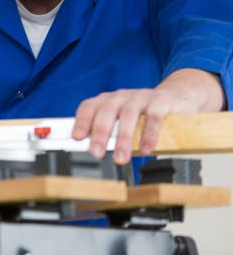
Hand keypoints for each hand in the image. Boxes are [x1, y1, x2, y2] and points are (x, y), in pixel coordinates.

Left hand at [71, 69, 224, 163]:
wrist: (177, 98)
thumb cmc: (144, 113)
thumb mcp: (124, 121)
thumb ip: (112, 133)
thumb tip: (96, 152)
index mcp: (108, 100)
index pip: (89, 107)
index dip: (81, 121)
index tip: (77, 138)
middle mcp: (122, 96)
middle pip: (106, 111)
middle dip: (100, 133)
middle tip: (96, 153)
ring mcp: (141, 97)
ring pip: (128, 115)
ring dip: (123, 138)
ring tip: (121, 158)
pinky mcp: (161, 101)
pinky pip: (153, 116)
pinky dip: (149, 133)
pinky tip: (147, 149)